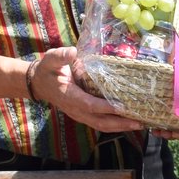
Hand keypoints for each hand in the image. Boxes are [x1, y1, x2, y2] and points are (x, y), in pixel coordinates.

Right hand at [34, 46, 150, 133]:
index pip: (89, 104)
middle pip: (100, 121)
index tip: (122, 107)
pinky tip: (129, 121)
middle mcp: (75, 109)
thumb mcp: (51, 59)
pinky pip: (100, 123)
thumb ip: (61, 56)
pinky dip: (115, 124)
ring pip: (101, 125)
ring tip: (140, 124)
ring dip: (121, 127)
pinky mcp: (84, 115)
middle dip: (120, 123)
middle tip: (139, 122)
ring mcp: (80, 115)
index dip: (105, 107)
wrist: (39, 84)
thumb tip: (74, 52)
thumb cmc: (47, 70)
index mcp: (68, 96)